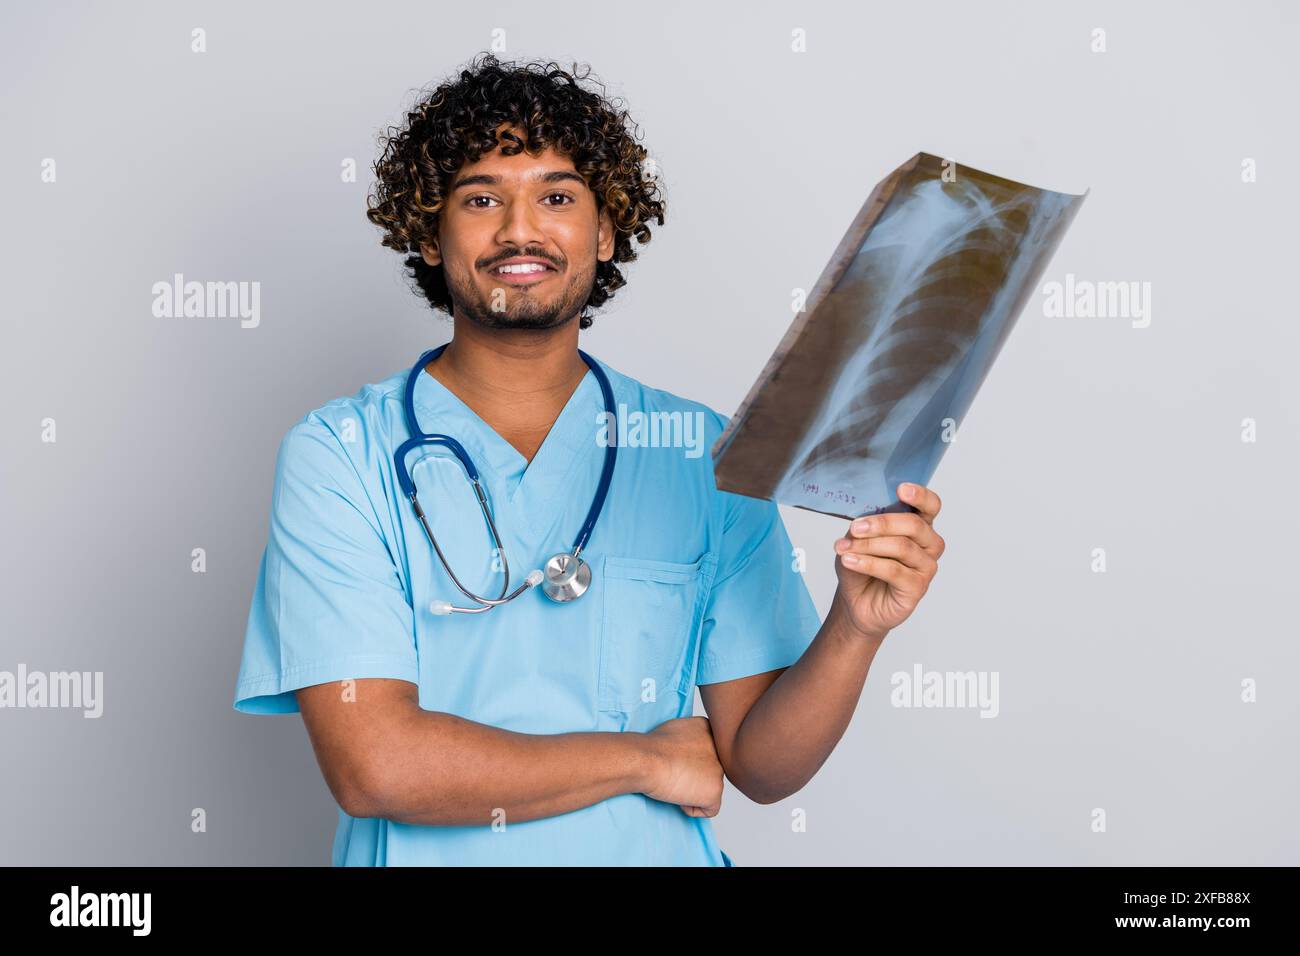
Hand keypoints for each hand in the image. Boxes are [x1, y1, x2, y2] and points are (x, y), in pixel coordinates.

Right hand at [641, 716, 724, 817]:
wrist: (646, 760)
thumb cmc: (651, 747)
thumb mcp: (675, 729)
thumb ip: (690, 738)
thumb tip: (688, 750)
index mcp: (711, 731)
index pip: (708, 753)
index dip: (690, 762)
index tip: (675, 762)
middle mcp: (721, 749)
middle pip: (711, 771)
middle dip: (695, 777)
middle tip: (675, 774)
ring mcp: (720, 770)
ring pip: (711, 790)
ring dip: (693, 791)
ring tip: (674, 783)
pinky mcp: (715, 791)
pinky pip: (710, 809)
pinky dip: (692, 808)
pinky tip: (677, 795)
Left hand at [832, 482, 944, 642]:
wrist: (855, 601)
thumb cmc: (861, 567)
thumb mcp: (857, 540)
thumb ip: (863, 528)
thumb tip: (859, 524)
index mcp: (919, 525)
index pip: (930, 506)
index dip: (920, 496)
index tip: (901, 489)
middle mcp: (928, 544)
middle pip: (914, 525)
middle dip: (882, 523)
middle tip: (855, 527)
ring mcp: (926, 567)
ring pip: (902, 547)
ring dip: (869, 545)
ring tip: (844, 548)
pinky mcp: (918, 587)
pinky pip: (894, 570)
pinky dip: (868, 563)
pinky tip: (850, 561)